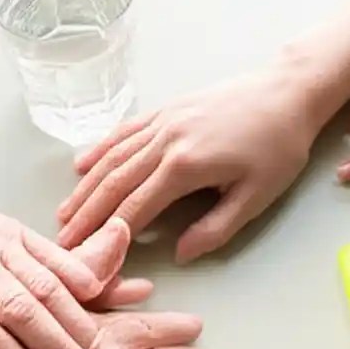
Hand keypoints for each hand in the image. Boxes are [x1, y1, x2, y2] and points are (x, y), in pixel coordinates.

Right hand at [58, 69, 321, 261]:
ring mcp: (162, 121)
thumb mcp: (257, 196)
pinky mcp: (166, 109)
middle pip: (114, 184)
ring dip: (85, 187)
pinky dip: (99, 149)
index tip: (87, 257)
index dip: (108, 236)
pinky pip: (124, 131)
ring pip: (112, 157)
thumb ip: (217, 228)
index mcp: (185, 167)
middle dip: (86, 215)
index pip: (136, 209)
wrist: (288, 91)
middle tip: (61, 242)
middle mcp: (164, 141)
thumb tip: (181, 254)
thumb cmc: (279, 146)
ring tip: (64, 213)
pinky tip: (81, 165)